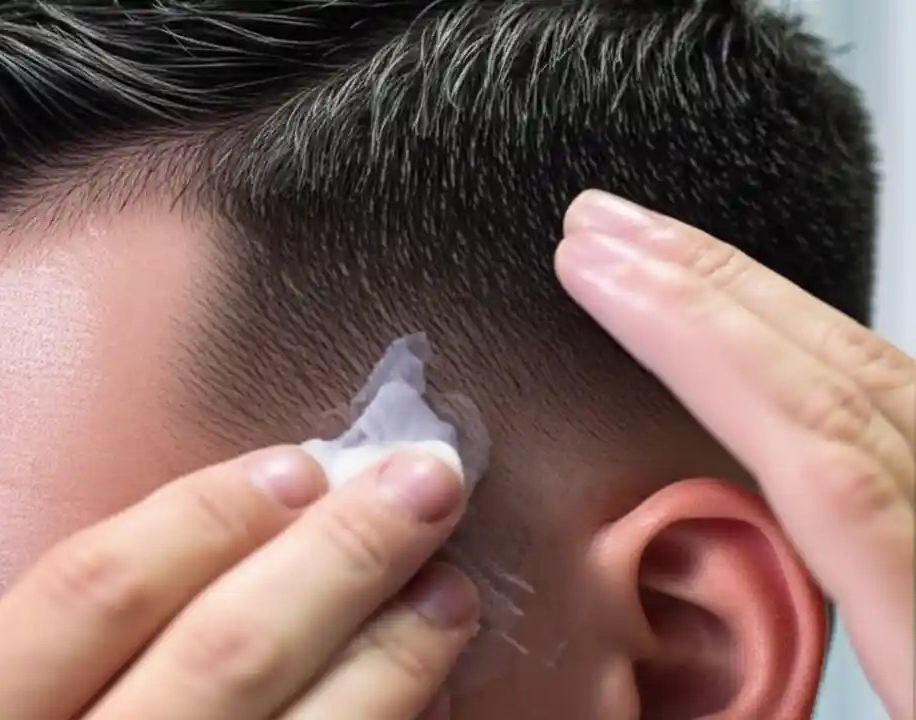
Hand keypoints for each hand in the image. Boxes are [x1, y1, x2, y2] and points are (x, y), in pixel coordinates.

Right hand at [0, 448, 476, 719]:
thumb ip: (40, 674)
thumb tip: (201, 561)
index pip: (90, 595)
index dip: (203, 516)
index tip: (294, 465)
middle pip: (222, 659)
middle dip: (337, 560)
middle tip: (422, 486)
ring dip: (388, 666)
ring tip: (447, 596)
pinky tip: (425, 714)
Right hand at [556, 190, 914, 719]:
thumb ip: (760, 703)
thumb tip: (634, 686)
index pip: (830, 455)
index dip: (702, 340)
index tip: (599, 269)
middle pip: (862, 385)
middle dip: (713, 286)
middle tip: (603, 228)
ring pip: (896, 386)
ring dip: (759, 310)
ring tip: (655, 260)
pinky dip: (825, 361)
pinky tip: (767, 346)